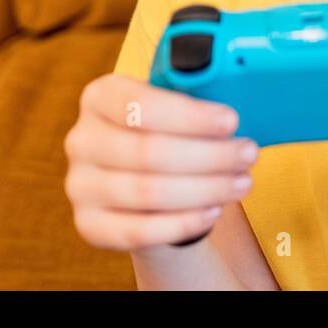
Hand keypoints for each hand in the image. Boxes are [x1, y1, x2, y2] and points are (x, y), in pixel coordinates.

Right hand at [64, 73, 258, 251]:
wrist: (140, 185)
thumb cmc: (165, 134)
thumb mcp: (173, 107)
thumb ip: (194, 98)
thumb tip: (235, 99)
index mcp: (100, 96)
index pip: (140, 104)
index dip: (190, 116)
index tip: (231, 121)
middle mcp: (82, 139)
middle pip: (149, 151)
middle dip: (210, 155)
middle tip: (247, 154)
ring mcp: (80, 185)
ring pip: (149, 192)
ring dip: (206, 189)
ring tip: (241, 182)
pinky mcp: (89, 225)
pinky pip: (139, 231)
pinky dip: (183, 222)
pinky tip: (213, 210)